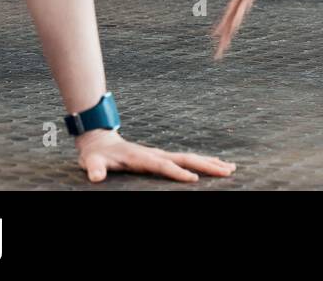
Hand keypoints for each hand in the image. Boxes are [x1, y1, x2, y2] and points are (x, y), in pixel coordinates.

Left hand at [75, 129, 234, 183]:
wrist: (100, 141)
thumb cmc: (96, 156)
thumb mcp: (91, 162)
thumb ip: (95, 169)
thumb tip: (96, 176)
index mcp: (142, 157)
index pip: (164, 166)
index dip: (178, 173)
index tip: (194, 180)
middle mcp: (156, 154)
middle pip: (186, 159)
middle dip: (206, 165)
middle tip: (228, 171)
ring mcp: (160, 154)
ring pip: (190, 158)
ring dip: (210, 163)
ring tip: (230, 167)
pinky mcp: (162, 157)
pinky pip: (186, 160)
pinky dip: (202, 162)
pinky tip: (214, 164)